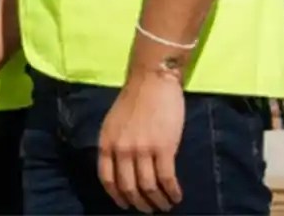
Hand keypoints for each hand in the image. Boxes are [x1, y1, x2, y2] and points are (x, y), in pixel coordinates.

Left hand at [98, 71, 184, 212]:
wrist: (151, 81)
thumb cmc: (133, 100)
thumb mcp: (113, 123)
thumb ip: (115, 144)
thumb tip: (122, 169)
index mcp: (107, 143)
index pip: (107, 179)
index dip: (117, 196)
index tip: (125, 205)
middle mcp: (122, 149)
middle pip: (128, 187)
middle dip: (139, 203)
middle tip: (149, 209)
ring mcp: (142, 149)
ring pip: (148, 187)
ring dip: (158, 202)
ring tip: (165, 206)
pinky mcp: (164, 147)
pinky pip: (167, 179)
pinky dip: (172, 192)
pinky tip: (177, 196)